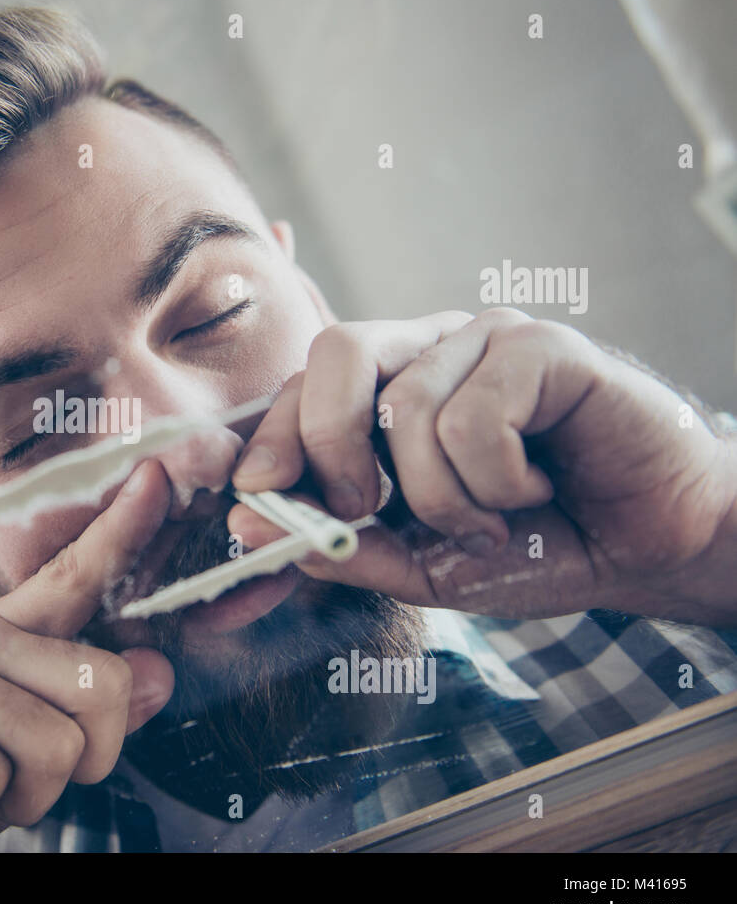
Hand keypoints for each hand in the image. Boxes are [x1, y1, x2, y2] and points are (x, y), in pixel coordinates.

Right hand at [0, 460, 175, 849]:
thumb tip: (158, 675)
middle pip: (101, 687)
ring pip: (54, 749)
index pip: (72, 577)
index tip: (155, 477)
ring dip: (23, 801)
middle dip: (82, 764)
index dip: (121, 531)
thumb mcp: (26, 754)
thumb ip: (89, 715)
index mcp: (2, 637)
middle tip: (20, 783)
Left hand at [228, 308, 736, 624]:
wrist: (652, 547)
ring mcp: (487, 340)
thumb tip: (251, 527)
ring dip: (441, 496)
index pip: (304, 386)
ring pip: (407, 404)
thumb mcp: (423, 564)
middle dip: (331, 448)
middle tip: (371, 510)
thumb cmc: (537, 544)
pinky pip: (476, 416)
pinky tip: (535, 487)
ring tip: (490, 521)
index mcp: (392, 387)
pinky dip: (496, 480)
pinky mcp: (543, 348)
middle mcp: (433, 349)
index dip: (272, 440)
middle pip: (336, 353)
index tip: (255, 500)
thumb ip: (344, 548)